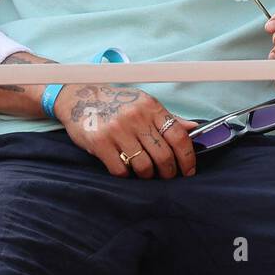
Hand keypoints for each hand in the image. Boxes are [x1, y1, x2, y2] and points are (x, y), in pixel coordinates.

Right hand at [54, 83, 199, 178]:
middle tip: (168, 176)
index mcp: (151, 106)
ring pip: (144, 166)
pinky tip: (127, 169)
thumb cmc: (117, 103)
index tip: (189, 170)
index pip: (178, 136)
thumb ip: (168, 118)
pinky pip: (121, 170)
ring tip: (147, 173)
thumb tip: (193, 128)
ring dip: (148, 175)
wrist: (80, 98)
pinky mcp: (100, 143)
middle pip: (163, 155)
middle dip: (169, 172)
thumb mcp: (144, 104)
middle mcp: (136, 117)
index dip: (187, 157)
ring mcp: (117, 130)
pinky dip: (127, 175)